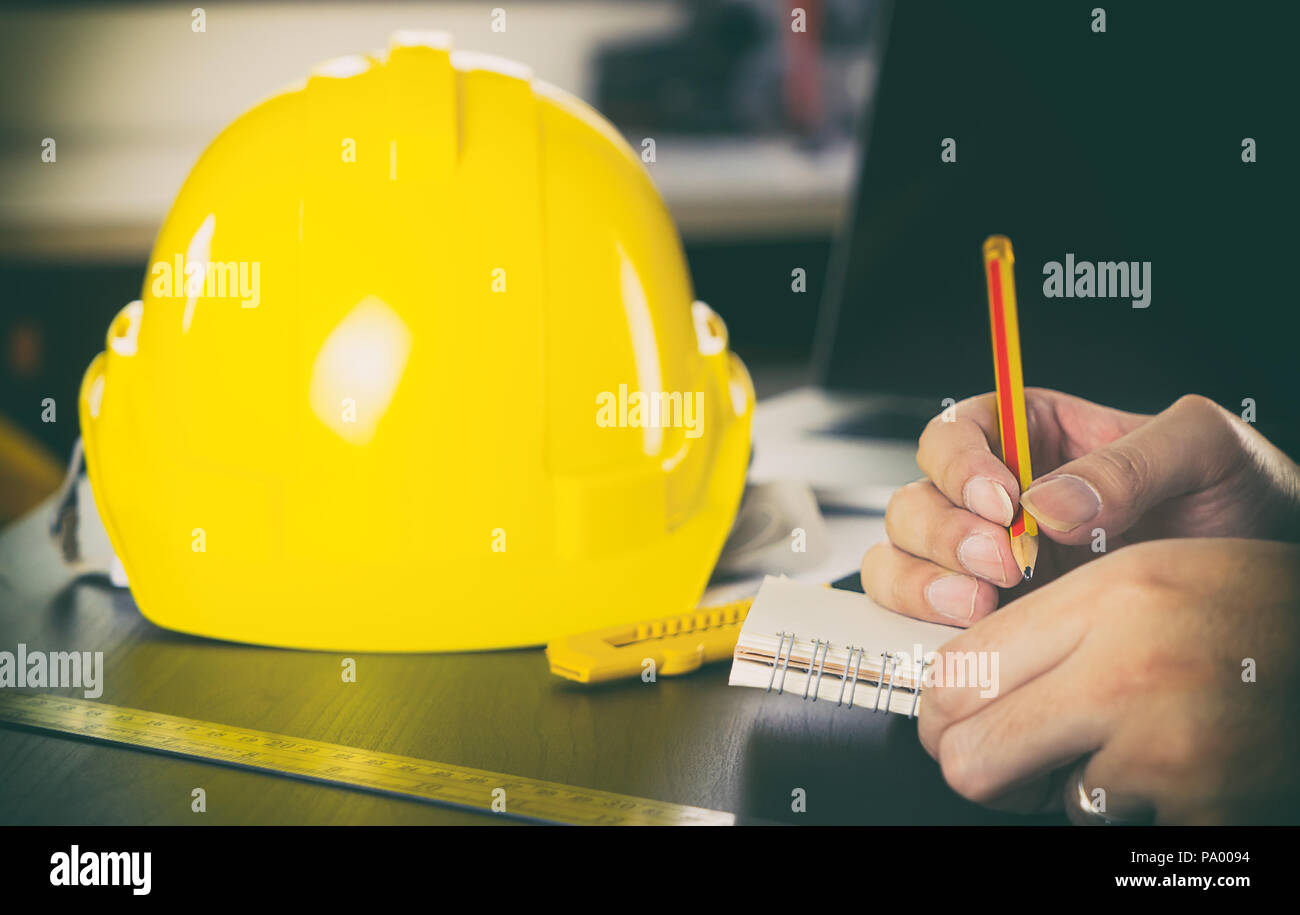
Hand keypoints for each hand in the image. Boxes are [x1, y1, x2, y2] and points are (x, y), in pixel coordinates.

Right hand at [860, 390, 1299, 625]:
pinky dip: (924, 622)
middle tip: (1004, 563)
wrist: (1271, 591)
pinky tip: (974, 634)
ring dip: (922, 580)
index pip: (959, 431)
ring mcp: (988, 562)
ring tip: (982, 602)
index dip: (960, 462)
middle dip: (944, 532)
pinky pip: (917, 614)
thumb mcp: (1204, 454)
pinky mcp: (991, 620)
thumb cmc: (1239, 502)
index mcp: (1037, 438)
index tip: (1000, 498)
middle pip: (916, 496)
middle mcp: (998, 499)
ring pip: (900, 555)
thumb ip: (1129, 462)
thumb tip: (1047, 504)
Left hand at [917, 538, 1299, 823]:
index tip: (948, 716)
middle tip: (1002, 752)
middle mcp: (1129, 676)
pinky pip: (1120, 827)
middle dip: (975, 761)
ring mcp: (1170, 756)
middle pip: (973, 759)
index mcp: (1107, 602)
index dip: (938, 709)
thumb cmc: (1253, 608)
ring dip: (1073, 781)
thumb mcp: (1141, 574)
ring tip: (1133, 737)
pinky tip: (1177, 765)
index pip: (957, 675)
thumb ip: (1044, 620)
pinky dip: (1138, 806)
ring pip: (1050, 800)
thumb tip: (955, 686)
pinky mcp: (1207, 816)